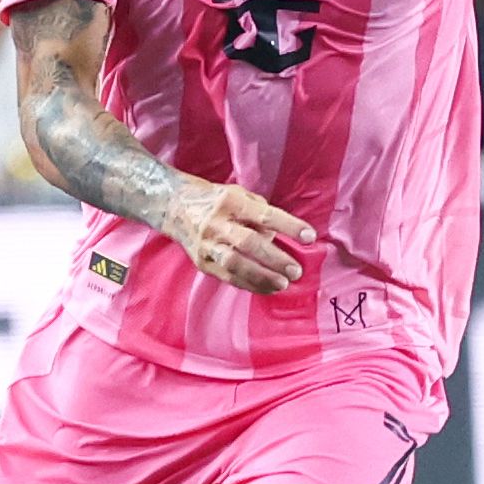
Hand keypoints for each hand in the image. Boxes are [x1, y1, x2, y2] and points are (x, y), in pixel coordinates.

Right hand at [164, 179, 313, 293]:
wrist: (174, 207)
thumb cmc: (215, 200)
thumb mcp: (238, 194)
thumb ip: (260, 211)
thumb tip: (278, 235)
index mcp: (231, 201)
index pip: (264, 215)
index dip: (288, 226)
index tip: (309, 237)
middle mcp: (217, 223)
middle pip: (249, 242)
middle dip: (275, 258)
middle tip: (296, 270)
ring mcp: (207, 244)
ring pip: (235, 263)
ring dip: (261, 276)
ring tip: (282, 284)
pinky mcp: (202, 262)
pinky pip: (227, 277)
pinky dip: (249, 284)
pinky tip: (266, 288)